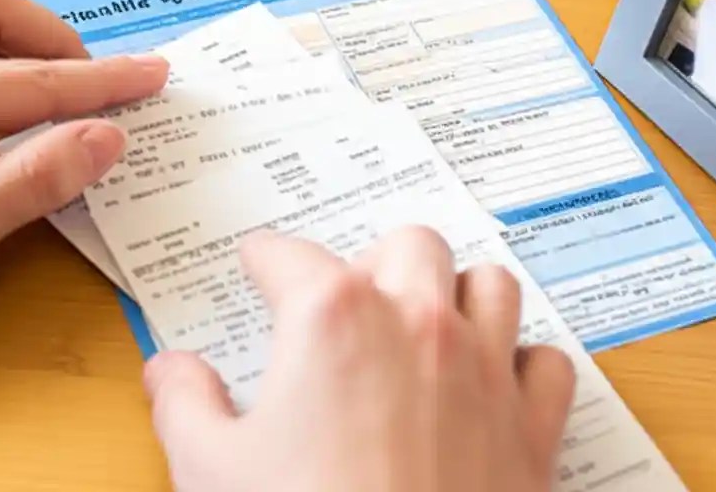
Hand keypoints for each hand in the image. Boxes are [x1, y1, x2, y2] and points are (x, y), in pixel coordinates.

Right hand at [142, 226, 576, 491]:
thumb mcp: (210, 470)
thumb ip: (185, 405)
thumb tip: (170, 372)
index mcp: (334, 319)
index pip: (292, 256)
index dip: (267, 257)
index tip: (261, 262)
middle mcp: (419, 326)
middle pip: (410, 246)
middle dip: (375, 258)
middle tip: (348, 293)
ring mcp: (484, 372)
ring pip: (490, 286)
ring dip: (457, 293)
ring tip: (427, 318)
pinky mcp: (530, 428)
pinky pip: (545, 364)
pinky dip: (521, 364)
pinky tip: (495, 382)